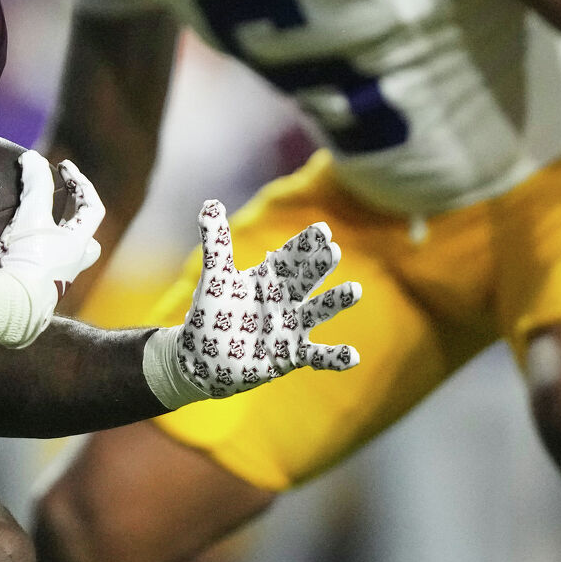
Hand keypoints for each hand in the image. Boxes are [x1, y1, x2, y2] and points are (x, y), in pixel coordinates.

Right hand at [0, 152, 104, 347]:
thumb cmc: (28, 261)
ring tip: (28, 229)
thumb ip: (35, 184)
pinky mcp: (33, 293)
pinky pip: (37, 271)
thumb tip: (33, 157)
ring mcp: (53, 283)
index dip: (81, 183)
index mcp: (78, 245)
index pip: (93, 208)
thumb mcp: (32, 216)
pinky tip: (8, 252)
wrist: (10, 306)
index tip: (63, 167)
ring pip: (63, 259)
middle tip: (60, 212)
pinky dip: (27, 258)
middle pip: (87, 244)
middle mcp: (71, 266)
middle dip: (78, 226)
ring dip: (52, 243)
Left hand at [145, 201, 361, 407]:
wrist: (205, 359)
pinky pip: (317, 356)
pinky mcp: (291, 355)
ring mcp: (291, 326)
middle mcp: (285, 299)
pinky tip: (353, 356)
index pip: (291, 256)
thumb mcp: (215, 276)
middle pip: (306, 279)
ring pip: (317, 311)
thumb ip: (217, 242)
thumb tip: (211, 202)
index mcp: (269, 277)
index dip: (305, 244)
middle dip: (319, 266)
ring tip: (355, 291)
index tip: (323, 229)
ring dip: (335, 302)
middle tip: (334, 251)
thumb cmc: (212, 315)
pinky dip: (335, 357)